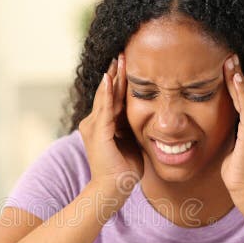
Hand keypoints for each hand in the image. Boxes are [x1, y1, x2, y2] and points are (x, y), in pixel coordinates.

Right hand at [78, 53, 143, 196]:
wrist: (113, 190)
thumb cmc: (124, 171)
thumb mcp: (131, 143)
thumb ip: (133, 129)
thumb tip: (150, 118)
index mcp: (103, 125)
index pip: (112, 97)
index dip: (120, 80)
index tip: (128, 62)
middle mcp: (94, 123)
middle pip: (107, 92)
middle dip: (115, 72)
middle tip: (123, 52)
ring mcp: (94, 127)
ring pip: (105, 96)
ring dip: (112, 77)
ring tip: (118, 59)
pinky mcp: (98, 133)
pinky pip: (105, 108)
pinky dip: (107, 92)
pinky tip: (110, 77)